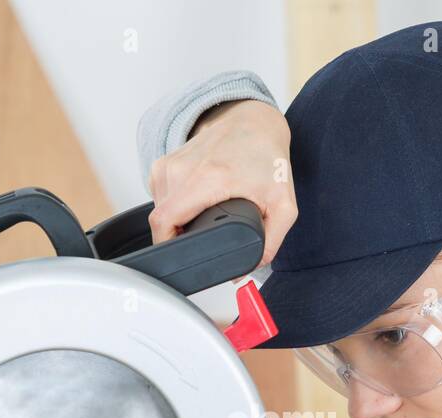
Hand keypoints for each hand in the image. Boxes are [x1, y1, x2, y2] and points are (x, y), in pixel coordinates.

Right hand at [148, 99, 297, 265]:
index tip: (183, 256)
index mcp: (206, 178)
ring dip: (177, 223)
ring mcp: (168, 164)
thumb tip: (245, 272)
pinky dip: (174, 207)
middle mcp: (180, 169)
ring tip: (203, 216)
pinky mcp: (163, 163)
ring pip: (159, 211)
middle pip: (161, 222)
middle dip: (179, 238)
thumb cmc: (266, 157)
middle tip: (206, 234)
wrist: (254, 121)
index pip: (164, 222)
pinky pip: (159, 198)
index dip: (168, 247)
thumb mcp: (282, 205)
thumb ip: (270, 244)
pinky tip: (195, 203)